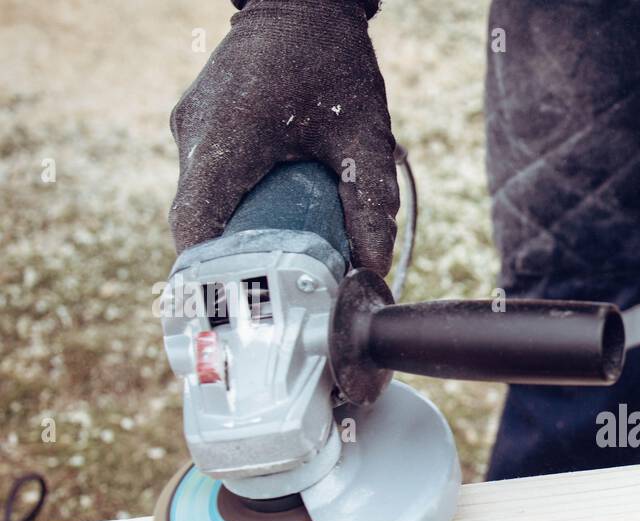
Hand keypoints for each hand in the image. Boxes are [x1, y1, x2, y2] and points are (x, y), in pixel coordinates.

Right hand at [169, 0, 397, 271]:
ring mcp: (190, 131)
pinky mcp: (198, 127)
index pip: (195, 226)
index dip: (214, 271)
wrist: (301, 4)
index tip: (246, 299)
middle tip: (278, 289)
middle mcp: (195, 137)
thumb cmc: (333, 63)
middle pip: (199, 223)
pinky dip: (238, 204)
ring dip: (239, 231)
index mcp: (225, 139)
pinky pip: (211, 181)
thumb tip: (376, 268)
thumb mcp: (364, 136)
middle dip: (236, 259)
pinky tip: (277, 215)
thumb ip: (371, 202)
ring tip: (284, 255)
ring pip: (204, 203)